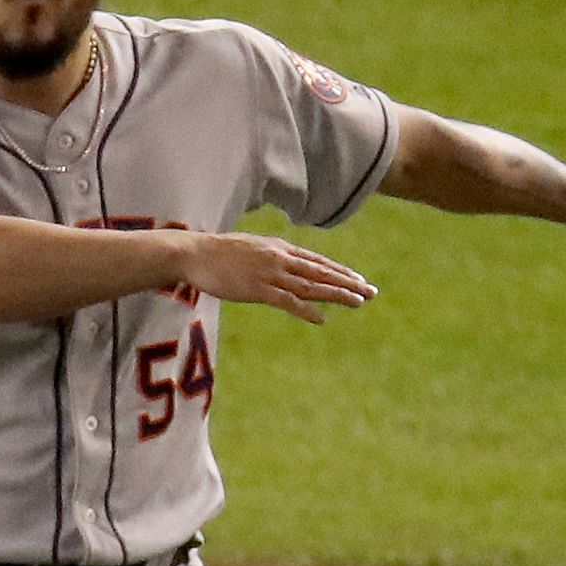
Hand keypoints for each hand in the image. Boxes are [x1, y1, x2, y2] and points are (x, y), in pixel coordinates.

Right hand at [175, 231, 376, 323]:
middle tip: (372, 292)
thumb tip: (279, 262)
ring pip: (311, 286)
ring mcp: (270, 274)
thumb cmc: (217, 252)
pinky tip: (322, 318)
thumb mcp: (249, 247)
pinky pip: (288, 301)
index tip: (358, 280)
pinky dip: (306, 310)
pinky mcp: (257, 289)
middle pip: (321, 272)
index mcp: (279, 248)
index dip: (340, 271)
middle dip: (349, 283)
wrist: (194, 253)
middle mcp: (280, 259)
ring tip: (359, 303)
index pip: (317, 261)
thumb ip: (268, 255)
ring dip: (337, 295)